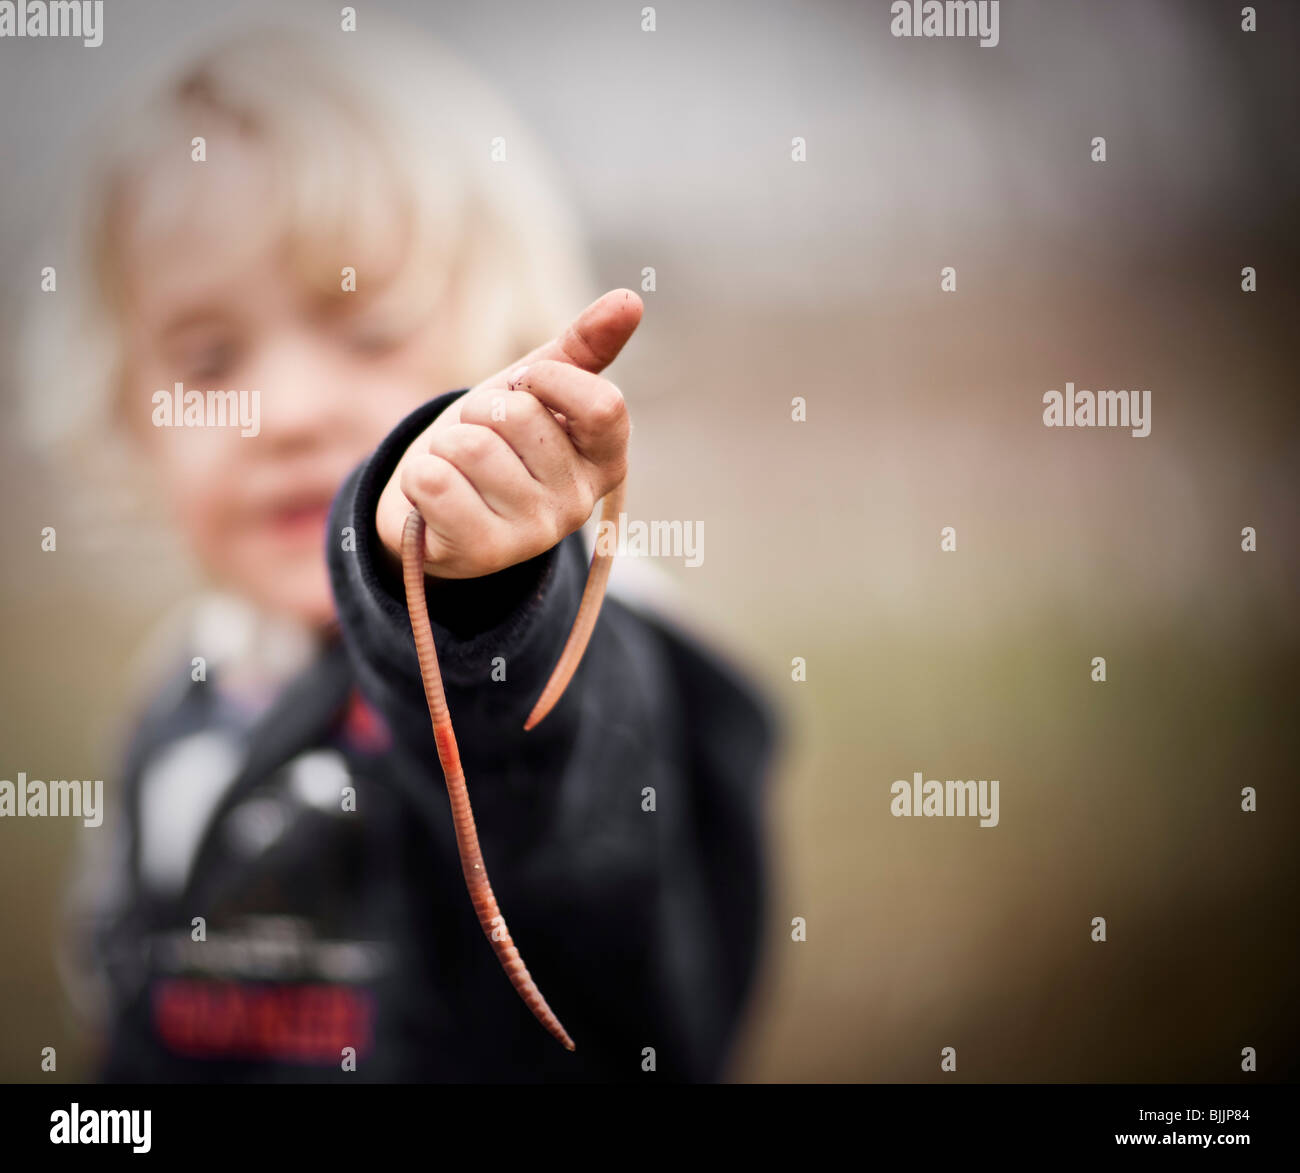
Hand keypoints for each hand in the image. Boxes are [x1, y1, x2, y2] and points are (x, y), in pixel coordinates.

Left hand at [376, 289, 641, 578]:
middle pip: (518, 417)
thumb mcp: (538, 387)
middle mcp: (578, 503)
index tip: (524, 384)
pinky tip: (435, 496)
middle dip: (481, 412)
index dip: (549, 380)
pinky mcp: (483, 554)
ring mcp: (534, 534)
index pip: (604, 406)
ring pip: (469, 447)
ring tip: (458, 467)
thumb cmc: (495, 439)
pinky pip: (434, 482)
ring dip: (446, 445)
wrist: (435, 506)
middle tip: (482, 438)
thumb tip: (631, 299)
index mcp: (605, 460)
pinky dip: (420, 476)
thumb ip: (585, 346)